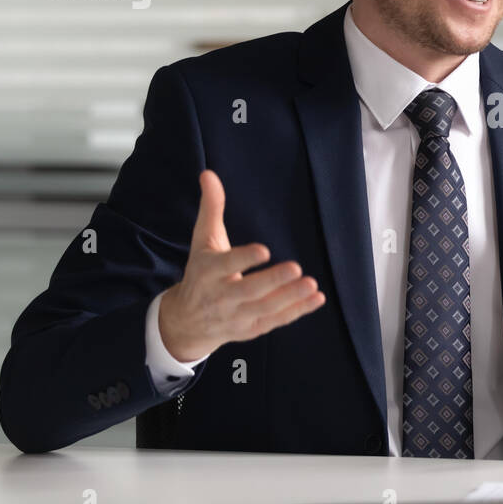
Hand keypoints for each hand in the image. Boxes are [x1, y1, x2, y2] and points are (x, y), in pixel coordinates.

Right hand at [158, 170, 324, 361]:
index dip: (243, 259)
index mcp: (207, 271)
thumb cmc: (200, 272)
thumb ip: (211, 208)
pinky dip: (296, 312)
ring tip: (311, 284)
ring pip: (265, 309)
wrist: (186, 321)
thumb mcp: (202, 240)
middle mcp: (221, 296)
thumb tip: (209, 174)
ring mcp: (236, 316)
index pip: (226, 265)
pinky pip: (275, 321)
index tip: (264, 250)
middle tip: (296, 267)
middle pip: (248, 290)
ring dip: (289, 297)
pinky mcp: (251, 329)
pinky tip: (316, 299)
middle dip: (272, 280)